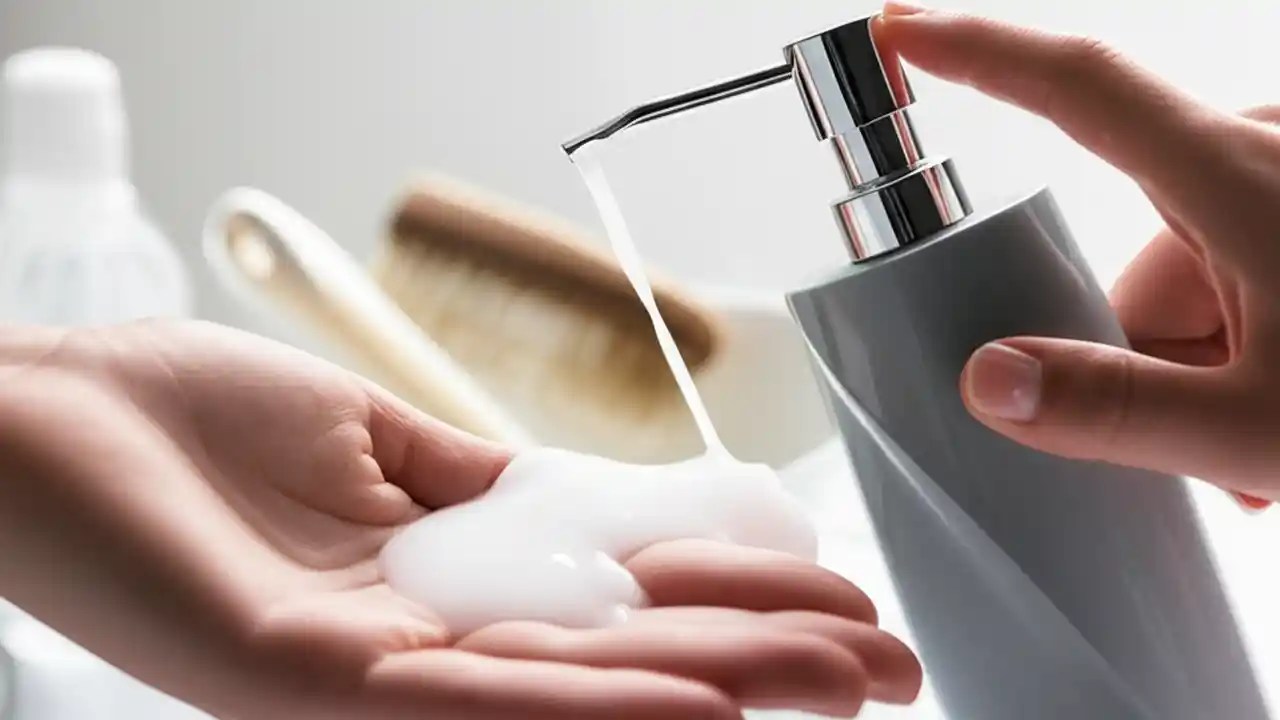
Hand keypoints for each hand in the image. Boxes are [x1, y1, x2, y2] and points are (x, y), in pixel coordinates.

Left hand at [0, 320, 919, 718]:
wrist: (40, 414)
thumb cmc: (188, 424)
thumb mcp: (374, 440)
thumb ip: (480, 487)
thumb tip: (592, 503)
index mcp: (441, 597)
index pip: (620, 614)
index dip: (737, 607)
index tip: (841, 597)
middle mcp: (420, 660)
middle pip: (620, 671)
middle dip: (766, 665)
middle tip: (895, 666)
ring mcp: (367, 680)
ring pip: (570, 699)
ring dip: (713, 690)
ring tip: (835, 685)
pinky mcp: (304, 677)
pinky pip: (464, 703)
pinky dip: (586, 702)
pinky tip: (693, 702)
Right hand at [882, 2, 1279, 500]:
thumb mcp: (1266, 423)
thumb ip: (1115, 408)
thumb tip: (988, 381)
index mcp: (1237, 174)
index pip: (1074, 84)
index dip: (975, 50)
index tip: (901, 28)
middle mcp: (1267, 154)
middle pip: (1134, 243)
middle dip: (1147, 348)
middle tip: (1207, 434)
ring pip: (1192, 267)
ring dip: (1205, 357)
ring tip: (1267, 444)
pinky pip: (1243, 262)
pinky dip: (1247, 337)